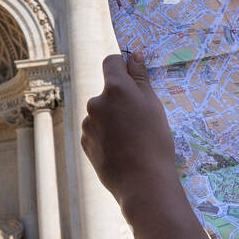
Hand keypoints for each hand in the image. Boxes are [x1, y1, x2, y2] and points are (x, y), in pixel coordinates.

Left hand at [81, 52, 186, 222]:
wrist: (142, 182)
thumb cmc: (154, 141)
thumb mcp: (153, 105)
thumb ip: (140, 78)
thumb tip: (134, 55)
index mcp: (114, 88)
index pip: (111, 61)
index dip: (123, 65)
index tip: (134, 77)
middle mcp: (95, 102)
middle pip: (107, 91)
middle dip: (120, 99)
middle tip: (140, 118)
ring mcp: (87, 123)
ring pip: (102, 113)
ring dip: (113, 119)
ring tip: (132, 139)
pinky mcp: (84, 142)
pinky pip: (96, 131)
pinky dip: (106, 135)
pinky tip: (122, 150)